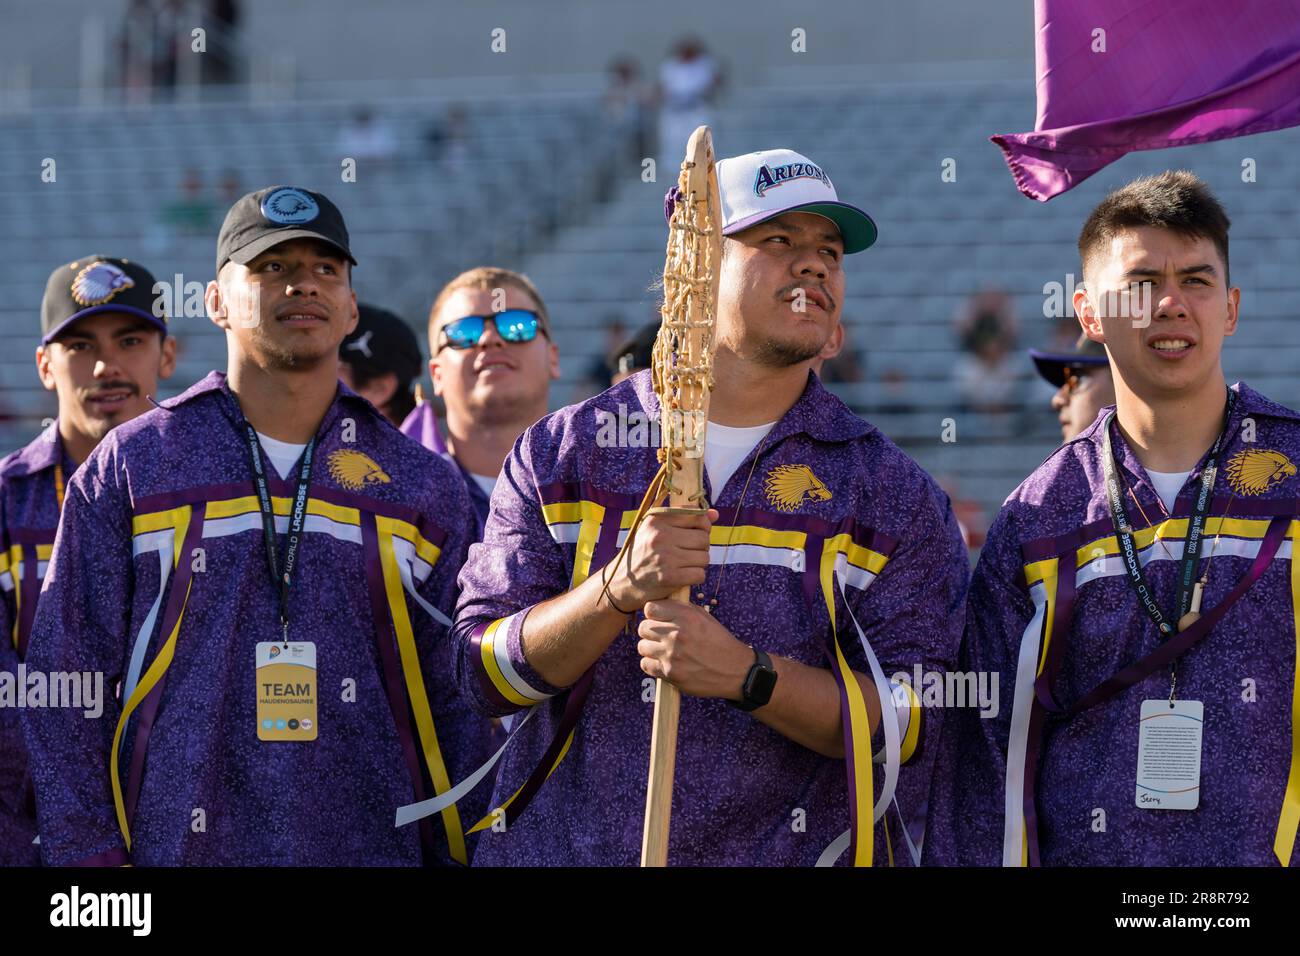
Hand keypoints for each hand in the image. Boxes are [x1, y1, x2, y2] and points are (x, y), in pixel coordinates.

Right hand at [605, 508, 716, 611]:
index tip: (695, 533)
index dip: (703, 526)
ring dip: (699, 563)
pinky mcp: (669, 577)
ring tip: (685, 564)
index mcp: (657, 520)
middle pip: (704, 538)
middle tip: (688, 553)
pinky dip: (695, 577)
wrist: (621, 582)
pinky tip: (683, 576)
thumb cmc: (643, 553)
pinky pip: (700, 574)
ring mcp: (665, 557)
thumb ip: (686, 518)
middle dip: (701, 547)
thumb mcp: (656, 530)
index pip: (697, 516)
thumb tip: (715, 514)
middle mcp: (660, 536)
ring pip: (704, 557)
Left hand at [636, 598, 753, 698]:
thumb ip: (681, 609)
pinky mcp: (671, 673)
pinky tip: (662, 663)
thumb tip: (660, 605)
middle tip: (660, 636)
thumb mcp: (704, 617)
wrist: (735, 670)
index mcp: (686, 616)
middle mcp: (677, 633)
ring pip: (642, 646)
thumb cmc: (720, 642)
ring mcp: (672, 654)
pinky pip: (646, 665)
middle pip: (643, 627)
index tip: (659, 619)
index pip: (650, 608)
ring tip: (662, 650)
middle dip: (650, 631)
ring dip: (650, 648)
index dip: (654, 614)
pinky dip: (652, 664)